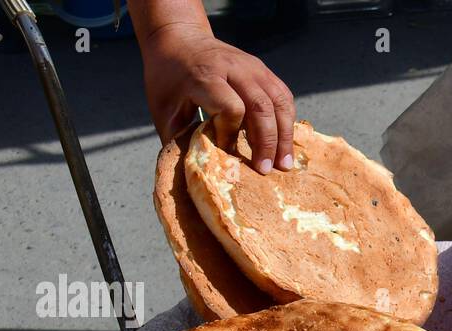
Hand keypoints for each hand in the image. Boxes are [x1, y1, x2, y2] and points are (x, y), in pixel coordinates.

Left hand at [138, 22, 294, 172]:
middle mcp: (233, 68)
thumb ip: (179, 138)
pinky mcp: (263, 70)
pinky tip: (284, 143)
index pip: (231, 108)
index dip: (230, 134)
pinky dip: (287, 122)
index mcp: (205, 76)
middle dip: (267, 142)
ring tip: (284, 163)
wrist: (179, 38)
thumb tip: (196, 172)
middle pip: (261, 107)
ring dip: (284, 135)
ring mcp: (252, 67)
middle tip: (266, 170)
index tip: (224, 152)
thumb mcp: (163, 109)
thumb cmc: (168, 78)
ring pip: (279, 102)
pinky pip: (283, 97)